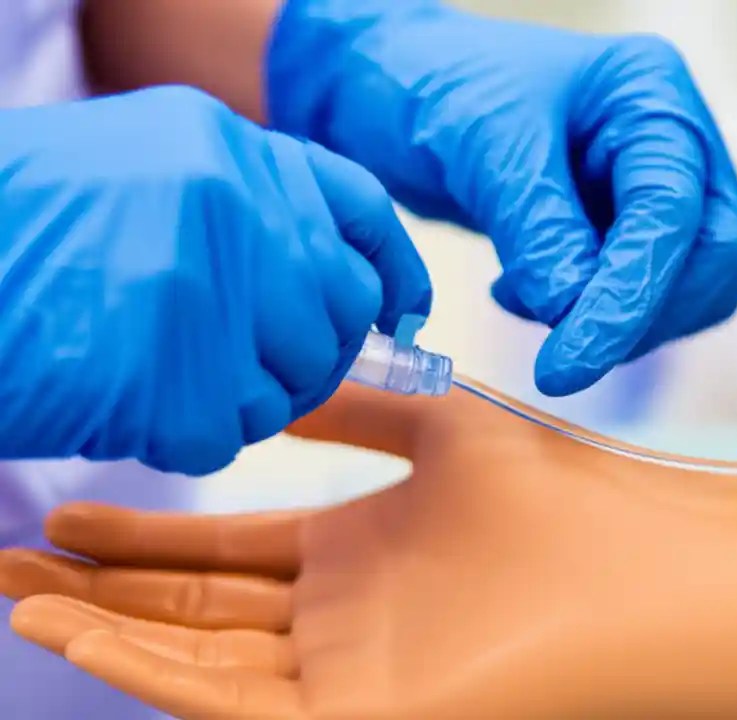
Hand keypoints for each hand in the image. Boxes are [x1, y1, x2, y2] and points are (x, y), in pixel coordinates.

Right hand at [0, 87, 430, 474]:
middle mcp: (235, 209)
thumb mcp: (137, 161)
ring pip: (293, 381)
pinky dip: (184, 435)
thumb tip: (330, 267)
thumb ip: (241, 202)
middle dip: (316, 350)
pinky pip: (225, 433)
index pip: (358, 208)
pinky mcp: (175, 379)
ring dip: (243, 397)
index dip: (390, 267)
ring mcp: (210, 293)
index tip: (400, 310)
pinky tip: (131, 403)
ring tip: (167, 375)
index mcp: (227, 147)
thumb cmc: (15, 224)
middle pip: (338, 307)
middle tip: (262, 368)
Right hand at [0, 383, 736, 717]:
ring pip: (201, 663)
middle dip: (102, 589)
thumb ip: (357, 402)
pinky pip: (234, 708)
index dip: (146, 535)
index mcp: (367, 555)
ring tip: (19, 601)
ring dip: (105, 635)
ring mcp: (351, 679)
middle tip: (9, 563)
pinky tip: (84, 638)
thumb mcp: (441, 425)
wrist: (644, 567)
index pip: (232, 550)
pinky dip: (151, 674)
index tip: (66, 509)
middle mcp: (348, 623)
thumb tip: (273, 370)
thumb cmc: (567, 493)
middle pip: (200, 610)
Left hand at [268, 1, 736, 395]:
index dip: (630, 298)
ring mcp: (655, 188)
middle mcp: (674, 142)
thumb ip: (538, 229)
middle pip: (713, 259)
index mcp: (651, 95)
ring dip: (617, 323)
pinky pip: (645, 300)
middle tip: (559, 350)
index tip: (569, 364)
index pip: (672, 212)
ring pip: (689, 291)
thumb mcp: (482, 145)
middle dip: (641, 316)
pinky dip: (593, 317)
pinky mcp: (627, 230)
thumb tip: (573, 313)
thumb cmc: (433, 83)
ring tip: (520, 295)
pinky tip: (524, 291)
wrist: (390, 87)